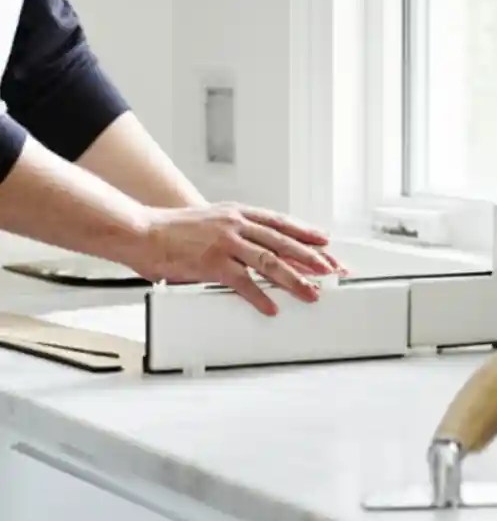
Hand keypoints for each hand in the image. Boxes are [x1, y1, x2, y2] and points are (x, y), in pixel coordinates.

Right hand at [130, 203, 348, 315]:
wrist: (141, 231)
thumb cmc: (173, 229)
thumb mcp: (211, 221)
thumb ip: (235, 232)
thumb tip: (257, 246)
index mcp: (237, 213)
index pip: (280, 222)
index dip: (305, 232)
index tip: (325, 241)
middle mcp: (235, 225)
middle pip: (282, 242)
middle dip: (311, 257)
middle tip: (331, 269)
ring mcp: (225, 244)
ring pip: (270, 262)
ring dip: (294, 279)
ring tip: (311, 293)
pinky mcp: (212, 264)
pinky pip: (243, 283)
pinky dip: (260, 297)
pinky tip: (272, 307)